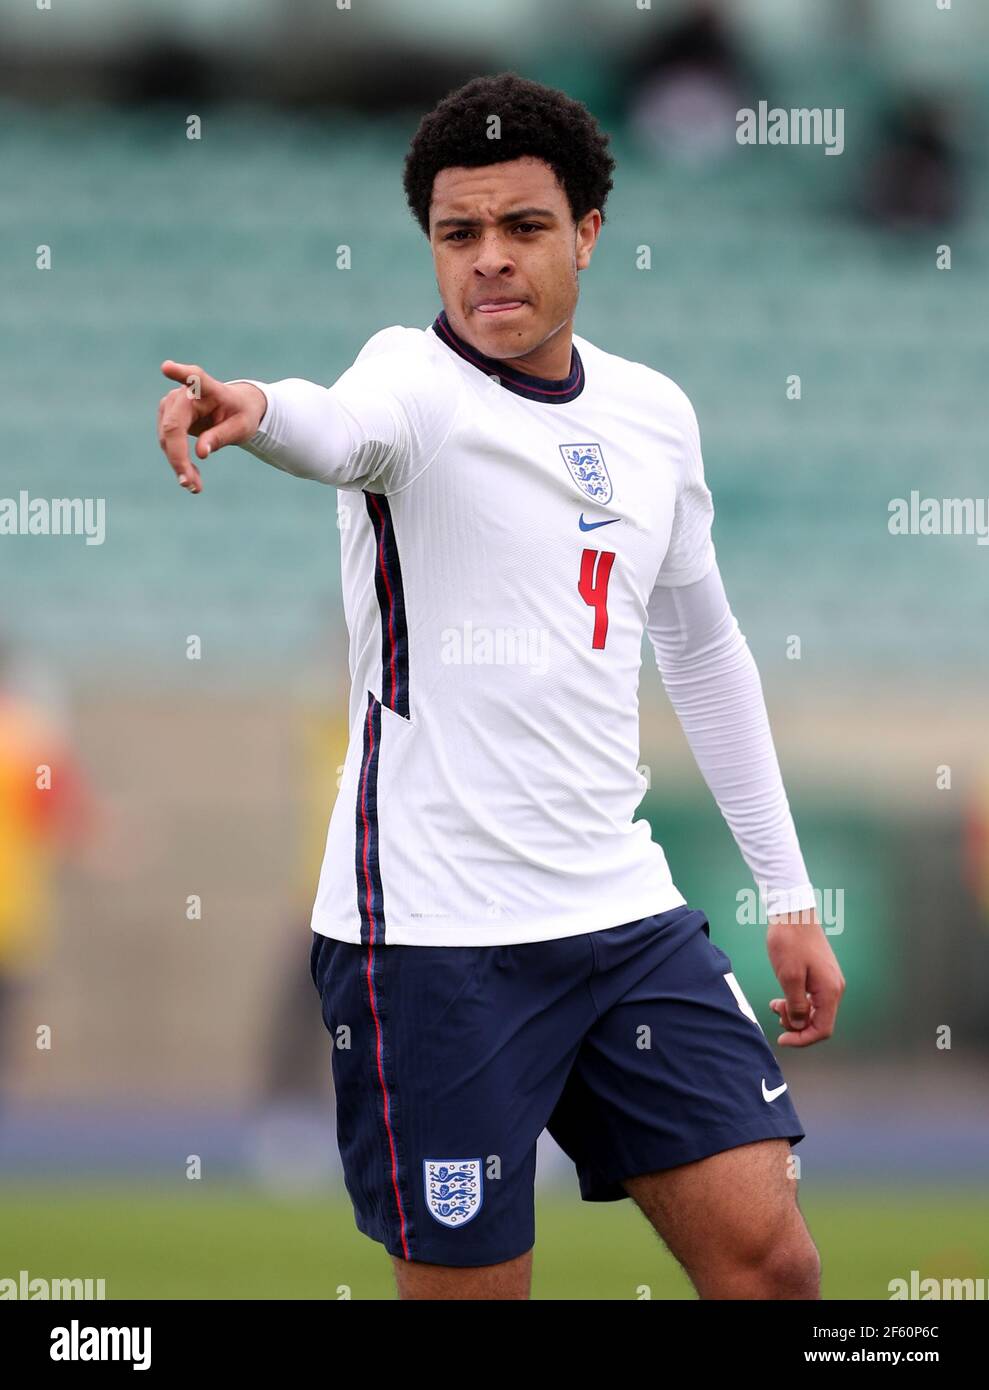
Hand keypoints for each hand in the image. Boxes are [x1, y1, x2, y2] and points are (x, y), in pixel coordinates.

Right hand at [157, 360, 267, 493]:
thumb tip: (200, 453)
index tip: (167, 368)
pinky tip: (192, 478)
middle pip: (172, 427)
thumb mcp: (242, 428)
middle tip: (191, 486)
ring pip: (166, 439)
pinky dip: (179, 462)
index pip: (194, 378)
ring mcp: (171, 404)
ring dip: (179, 464)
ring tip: (196, 486)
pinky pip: (168, 444)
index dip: (180, 374)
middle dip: (178, 458)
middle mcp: (184, 393)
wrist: (237, 408)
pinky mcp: (167, 417)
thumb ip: (222, 437)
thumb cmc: (242, 414)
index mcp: (208, 389)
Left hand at [766, 909, 844, 1046]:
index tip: (781, 1039)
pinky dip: (797, 1002)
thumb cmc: (790, 941)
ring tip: (776, 1004)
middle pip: (819, 1022)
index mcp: (830, 991)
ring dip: (795, 1013)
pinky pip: (811, 998)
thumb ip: (796, 1005)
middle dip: (796, 1024)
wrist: (793, 912)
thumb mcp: (789, 976)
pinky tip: (781, 998)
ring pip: (814, 1011)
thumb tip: (799, 1025)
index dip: (802, 1040)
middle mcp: (834, 988)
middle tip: (776, 1010)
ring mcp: (828, 981)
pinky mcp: (821, 974)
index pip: (822, 1029)